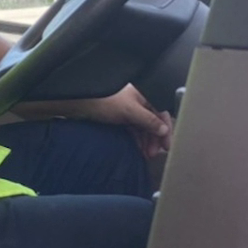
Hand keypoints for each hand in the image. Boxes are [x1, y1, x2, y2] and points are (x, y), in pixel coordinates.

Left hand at [14, 84, 172, 158]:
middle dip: (156, 138)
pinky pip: (134, 128)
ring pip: (144, 126)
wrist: (80, 103)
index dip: (166, 130)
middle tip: (154, 154)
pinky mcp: (121, 115)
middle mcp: (140, 99)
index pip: (163, 113)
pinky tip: (139, 149)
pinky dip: (138, 138)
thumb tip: (163, 130)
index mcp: (146, 93)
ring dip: (147, 140)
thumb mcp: (130, 112)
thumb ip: (148, 121)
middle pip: (154, 121)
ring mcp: (130, 108)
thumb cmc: (104, 101)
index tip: (167, 146)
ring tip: (146, 154)